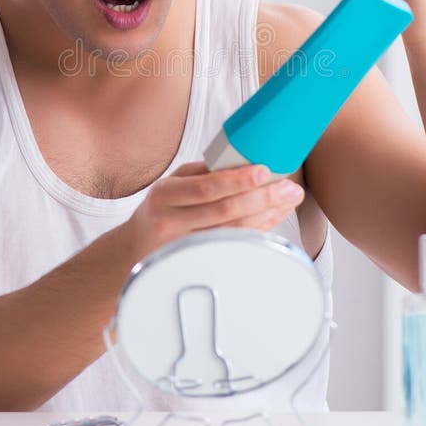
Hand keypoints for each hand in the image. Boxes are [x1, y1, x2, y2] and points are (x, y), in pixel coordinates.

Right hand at [123, 162, 304, 259]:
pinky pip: (234, 245)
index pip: (205, 187)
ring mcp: (184, 247)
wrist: (135, 249)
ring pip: (233, 231)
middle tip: (289, 187)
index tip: (264, 169)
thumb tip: (242, 162)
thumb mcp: (171, 185)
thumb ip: (201, 174)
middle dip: (262, 198)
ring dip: (267, 214)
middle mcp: (171, 222)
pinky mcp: (197, 262)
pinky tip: (274, 217)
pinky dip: (258, 230)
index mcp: (165, 195)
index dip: (237, 180)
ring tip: (290, 199)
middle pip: (224, 211)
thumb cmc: (160, 209)